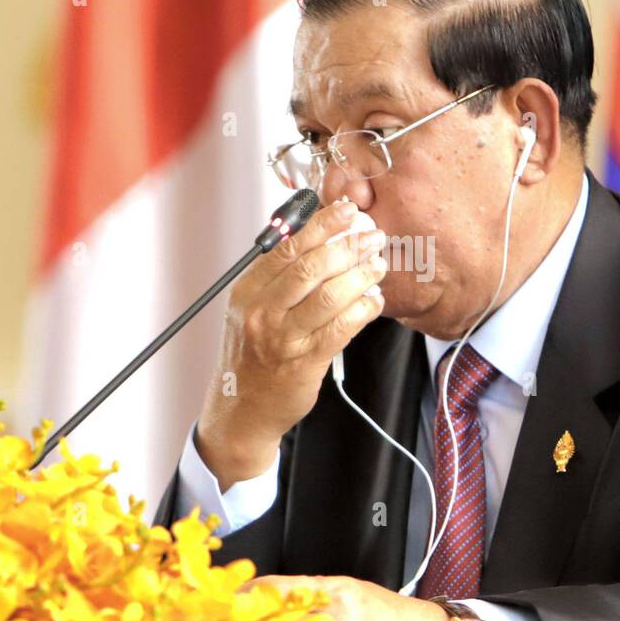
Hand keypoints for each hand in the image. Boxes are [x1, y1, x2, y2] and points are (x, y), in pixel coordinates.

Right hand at [197, 199, 387, 489]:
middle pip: (310, 267)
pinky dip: (363, 310)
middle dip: (347, 246)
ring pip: (330, 296)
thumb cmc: (251, 356)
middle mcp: (262, 313)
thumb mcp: (250, 310)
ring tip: (378, 265)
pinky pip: (342, 328)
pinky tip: (374, 301)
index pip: (286, 248)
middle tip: (372, 236)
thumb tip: (313, 236)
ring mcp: (284, 338)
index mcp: (247, 292)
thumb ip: (277, 277)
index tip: (345, 211)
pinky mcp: (306, 362)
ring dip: (361, 276)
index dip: (321, 225)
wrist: (241, 409)